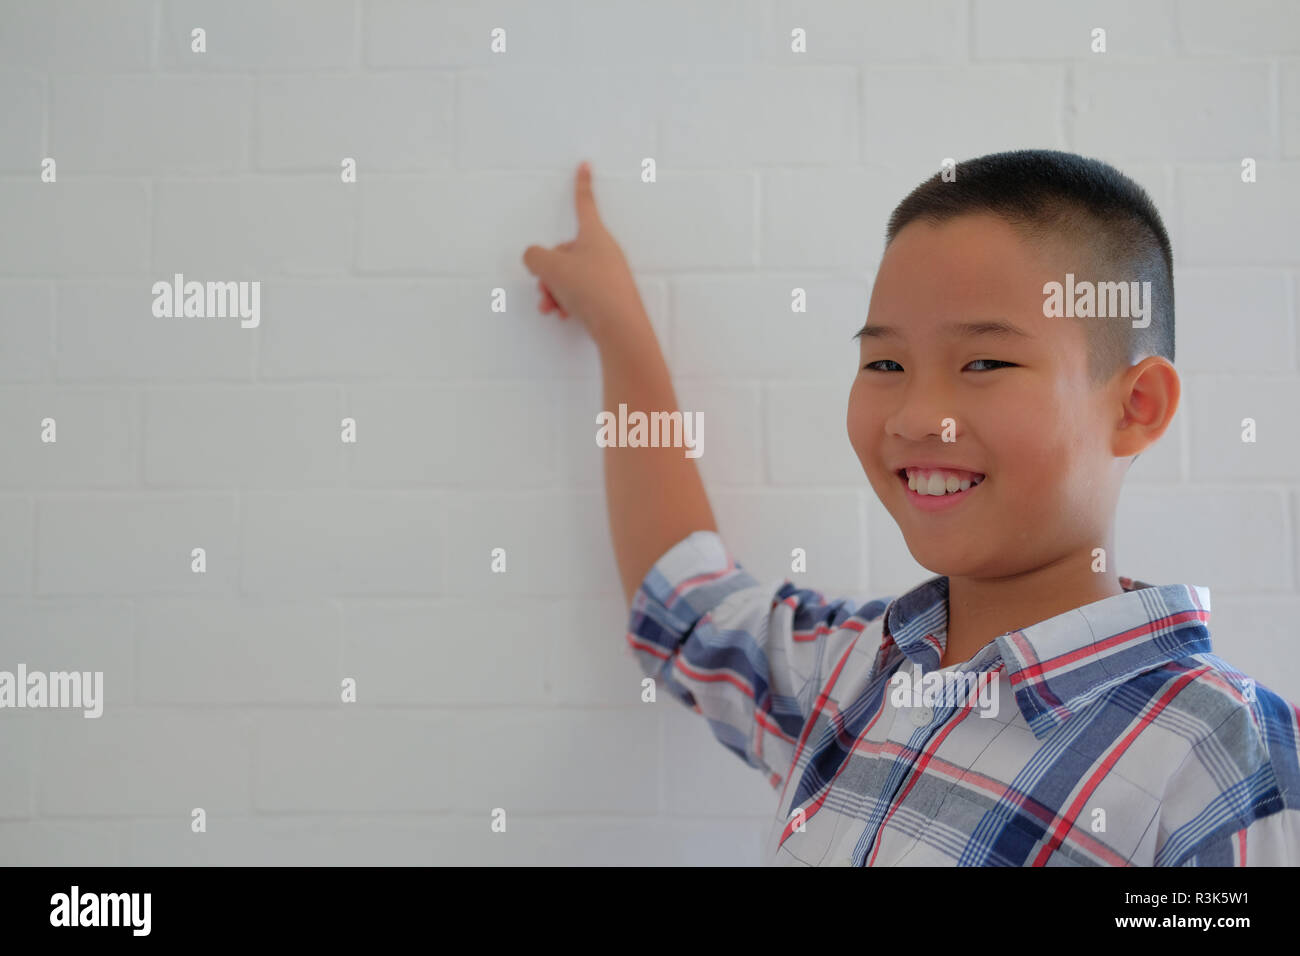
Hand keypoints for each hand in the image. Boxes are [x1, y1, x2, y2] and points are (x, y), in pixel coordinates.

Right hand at [522, 162, 645, 345]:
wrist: (621, 328)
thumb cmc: (589, 289)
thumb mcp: (550, 267)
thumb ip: (534, 257)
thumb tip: (537, 260)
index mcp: (594, 235)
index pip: (584, 203)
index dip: (581, 184)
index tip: (586, 164)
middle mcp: (604, 250)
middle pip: (566, 251)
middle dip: (549, 271)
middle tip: (545, 290)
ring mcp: (610, 274)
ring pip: (571, 275)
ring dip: (555, 290)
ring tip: (551, 307)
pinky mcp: (612, 296)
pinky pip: (583, 292)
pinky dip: (569, 301)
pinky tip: (564, 316)